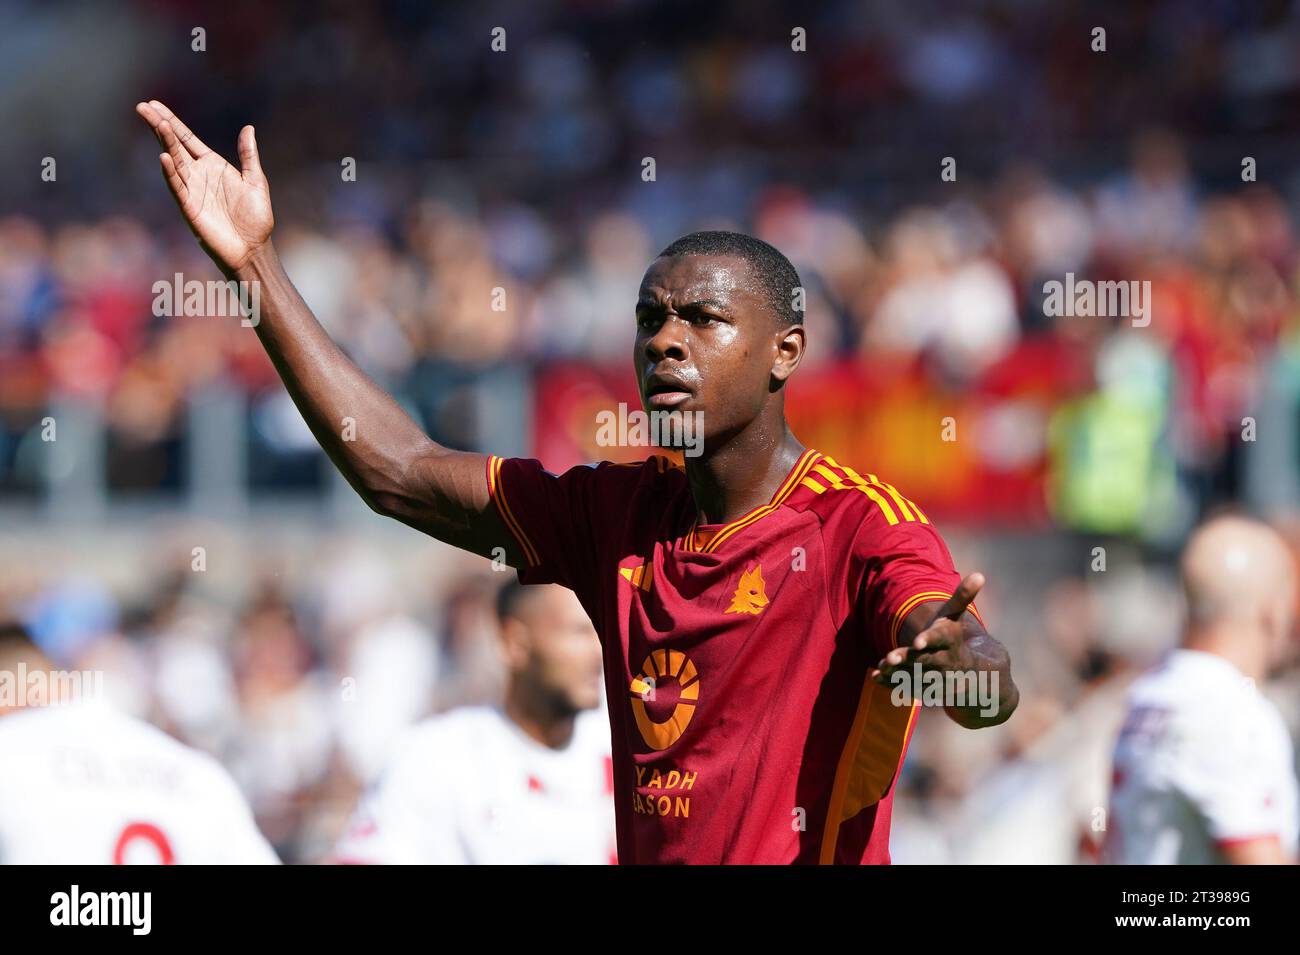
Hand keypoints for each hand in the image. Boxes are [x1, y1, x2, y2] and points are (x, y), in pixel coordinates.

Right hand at [136, 100, 273, 274]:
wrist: (253, 249)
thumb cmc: (255, 218)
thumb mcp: (256, 181)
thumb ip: (249, 155)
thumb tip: (248, 128)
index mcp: (212, 165)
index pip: (187, 139)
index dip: (172, 122)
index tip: (154, 105)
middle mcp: (198, 175)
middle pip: (174, 145)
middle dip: (159, 126)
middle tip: (141, 107)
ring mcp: (192, 190)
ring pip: (174, 162)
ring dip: (165, 143)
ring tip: (157, 124)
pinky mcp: (190, 208)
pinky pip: (178, 187)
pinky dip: (171, 172)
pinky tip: (164, 157)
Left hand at [870, 572, 983, 684]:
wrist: (974, 675)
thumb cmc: (957, 638)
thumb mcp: (957, 616)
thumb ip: (963, 596)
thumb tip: (979, 574)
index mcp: (953, 641)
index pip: (942, 639)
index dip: (930, 639)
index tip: (917, 641)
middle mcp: (948, 662)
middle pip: (927, 660)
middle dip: (909, 659)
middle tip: (890, 657)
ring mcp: (938, 679)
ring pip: (917, 676)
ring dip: (899, 672)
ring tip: (882, 665)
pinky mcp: (928, 690)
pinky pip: (910, 688)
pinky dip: (894, 684)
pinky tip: (877, 677)